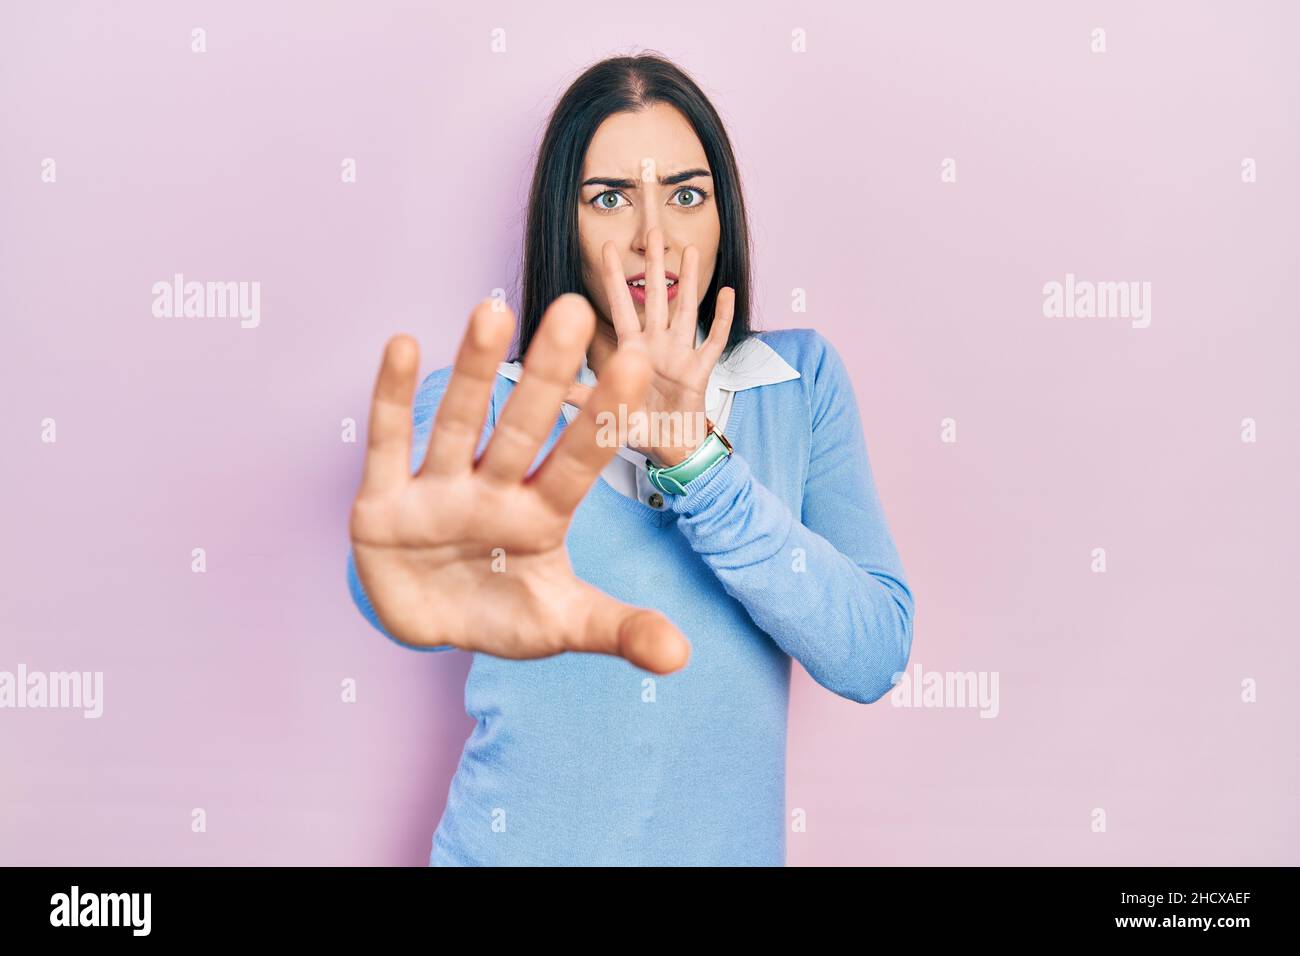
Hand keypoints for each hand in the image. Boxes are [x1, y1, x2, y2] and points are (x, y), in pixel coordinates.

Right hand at [349, 293, 691, 673]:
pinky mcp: (383, 500)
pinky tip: (405, 346)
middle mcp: (494, 490)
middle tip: (575, 310)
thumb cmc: (500, 610)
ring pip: (459, 424)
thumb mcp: (559, 626)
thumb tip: (681, 658)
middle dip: (548, 375)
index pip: (579, 464)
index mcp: (541, 517)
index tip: (637, 364)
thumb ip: (617, 630)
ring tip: (494, 311)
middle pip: (523, 428)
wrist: (425, 623)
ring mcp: (439, 490)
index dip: (604, 420)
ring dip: (474, 372)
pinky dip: (393, 399)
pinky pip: (390, 443)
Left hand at [565, 227, 733, 466]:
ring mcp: (681, 354)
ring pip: (686, 309)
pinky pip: (714, 339)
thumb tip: (535, 384)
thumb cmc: (638, 428)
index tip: (608, 247)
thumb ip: (577, 395)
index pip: (622, 306)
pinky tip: (727, 292)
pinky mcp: (701, 369)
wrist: (668, 449)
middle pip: (658, 296)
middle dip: (655, 265)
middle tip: (655, 231)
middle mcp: (657, 345)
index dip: (614, 278)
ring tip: (691, 251)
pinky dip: (722, 317)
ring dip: (691, 280)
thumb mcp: (603, 410)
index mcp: (633, 350)